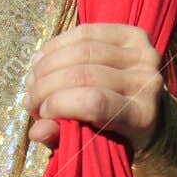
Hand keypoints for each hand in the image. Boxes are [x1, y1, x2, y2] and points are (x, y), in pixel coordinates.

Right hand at [24, 23, 164, 152]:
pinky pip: (87, 32)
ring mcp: (144, 55)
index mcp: (140, 117)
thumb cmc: (112, 132)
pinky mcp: (134, 34)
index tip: (41, 114)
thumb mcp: (88, 144)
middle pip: (84, 74)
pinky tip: (43, 58)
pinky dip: (58, 45)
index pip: (94, 102)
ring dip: (47, 65)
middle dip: (46, 86)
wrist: (144, 106)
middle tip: (29, 98)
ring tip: (32, 80)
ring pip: (83, 50)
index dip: (59, 104)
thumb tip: (37, 131)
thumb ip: (63, 139)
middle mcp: (147, 82)